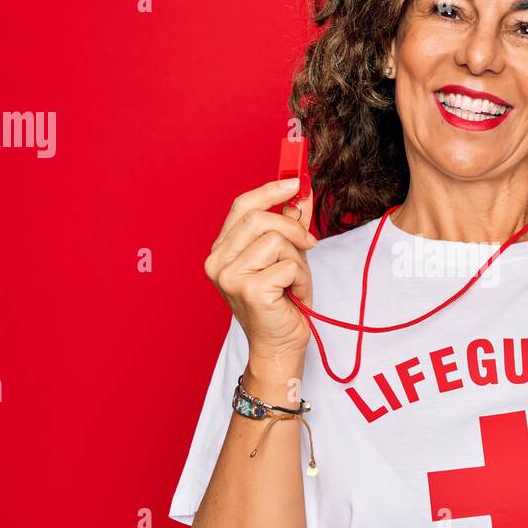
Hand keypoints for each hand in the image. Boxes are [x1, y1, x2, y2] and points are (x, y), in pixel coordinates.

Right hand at [204, 177, 317, 369]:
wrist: (279, 346)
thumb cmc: (281, 303)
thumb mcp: (286, 256)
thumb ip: (289, 225)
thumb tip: (300, 194)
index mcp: (221, 251)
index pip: (241, 206)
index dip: (269, 190)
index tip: (294, 182)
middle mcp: (218, 263)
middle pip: (259, 218)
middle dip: (293, 227)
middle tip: (309, 243)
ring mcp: (230, 277)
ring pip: (276, 241)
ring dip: (298, 261)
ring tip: (294, 281)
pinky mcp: (250, 291)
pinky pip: (288, 265)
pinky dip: (301, 279)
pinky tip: (294, 296)